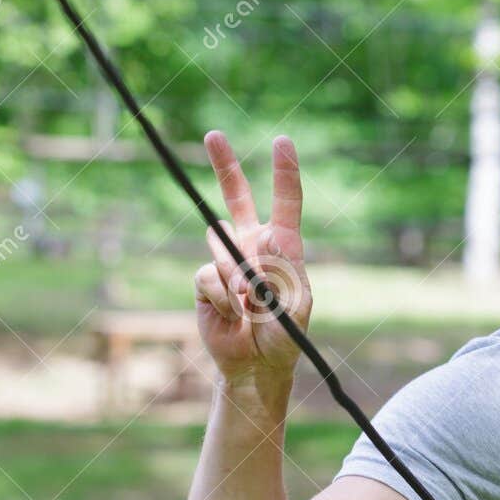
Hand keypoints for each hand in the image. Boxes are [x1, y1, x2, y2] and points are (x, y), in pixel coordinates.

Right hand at [194, 132, 310, 387]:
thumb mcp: (294, 307)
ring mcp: (227, 261)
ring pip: (219, 244)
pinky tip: (231, 314)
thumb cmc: (285, 336)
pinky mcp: (205, 279)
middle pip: (237, 198)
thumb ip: (278, 277)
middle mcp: (253, 246)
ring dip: (234, 276)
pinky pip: (207, 274)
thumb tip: (255, 251)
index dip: (285, 173)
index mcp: (284, 248)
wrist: (256, 364)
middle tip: (213, 135)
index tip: (282, 141)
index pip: (286, 203)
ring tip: (248, 304)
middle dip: (225, 166)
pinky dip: (221, 296)